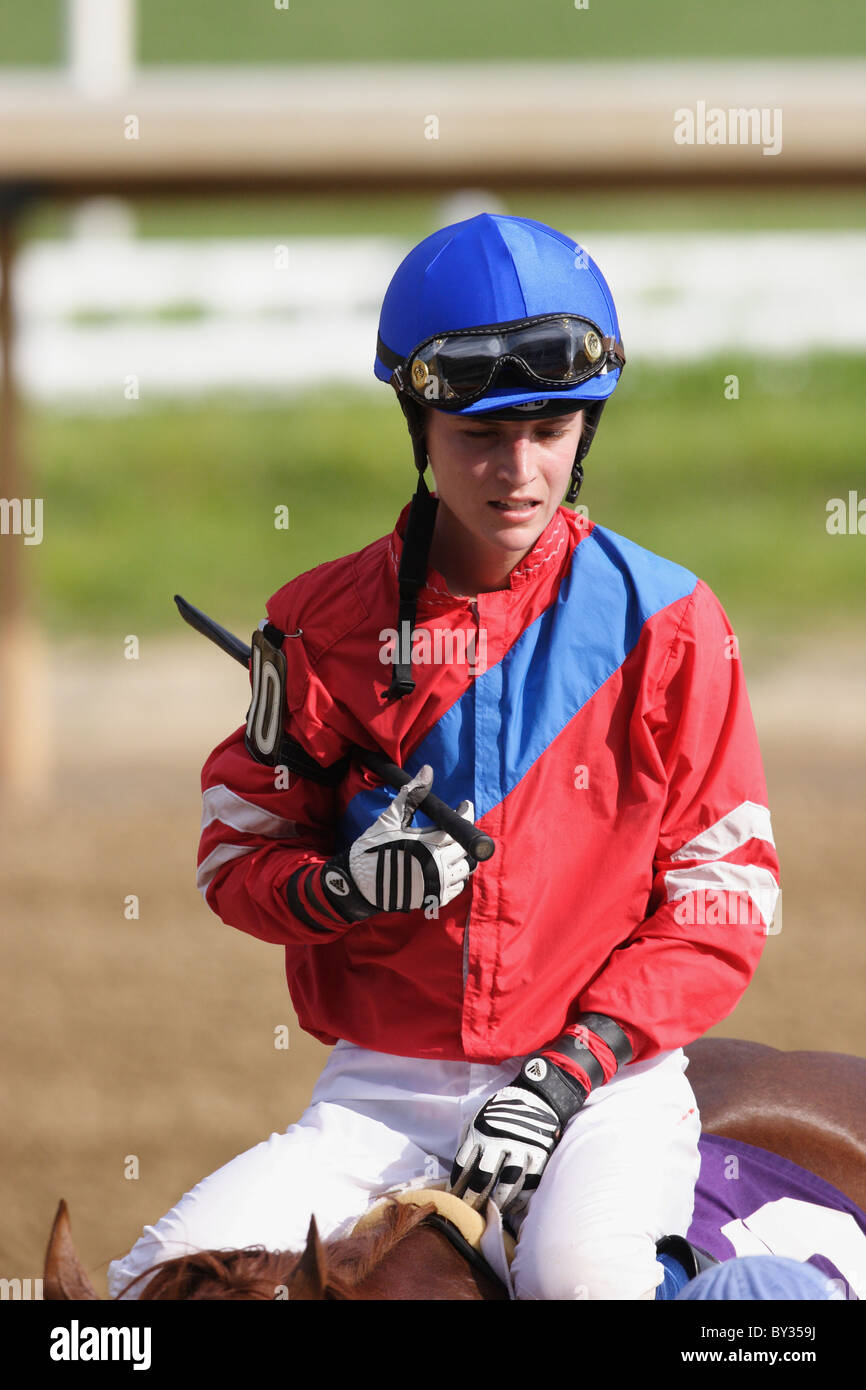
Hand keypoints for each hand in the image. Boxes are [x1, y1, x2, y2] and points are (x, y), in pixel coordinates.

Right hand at [321, 765, 475, 917]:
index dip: (466, 813)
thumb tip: (427, 769)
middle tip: (455, 826)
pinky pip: (458, 887)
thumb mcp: (391, 818)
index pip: (460, 825)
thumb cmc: (374, 847)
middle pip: (466, 848)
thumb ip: (412, 794)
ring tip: (453, 846)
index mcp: (430, 844)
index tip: (465, 805)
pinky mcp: (434, 898)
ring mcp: (438, 884)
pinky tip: (447, 866)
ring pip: (466, 869)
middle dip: (464, 834)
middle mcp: (438, 866)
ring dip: (463, 856)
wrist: (358, 882)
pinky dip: (457, 876)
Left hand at [449, 1056, 587, 1217]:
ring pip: (506, 1185)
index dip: (457, 1185)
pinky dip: (520, 1199)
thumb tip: (459, 1173)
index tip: (454, 1199)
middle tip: (471, 1211)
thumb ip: (469, 1141)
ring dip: (497, 1203)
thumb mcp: (478, 1117)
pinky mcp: (539, 1155)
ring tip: (491, 1212)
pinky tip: (512, 1207)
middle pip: (482, 1179)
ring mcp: (520, 1149)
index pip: (463, 1165)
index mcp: (480, 1131)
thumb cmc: (502, 1110)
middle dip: (474, 1199)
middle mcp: (499, 1141)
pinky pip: (529, 1184)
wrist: (538, 1097)